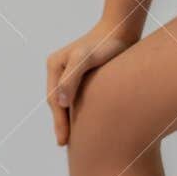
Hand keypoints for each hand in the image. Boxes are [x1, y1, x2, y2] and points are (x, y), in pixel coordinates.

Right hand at [46, 17, 138, 144]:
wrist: (122, 30)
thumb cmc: (107, 44)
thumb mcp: (87, 58)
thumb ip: (72, 78)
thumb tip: (58, 102)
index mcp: (55, 65)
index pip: (54, 100)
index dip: (59, 122)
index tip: (63, 141)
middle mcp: (60, 69)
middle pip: (57, 102)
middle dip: (61, 123)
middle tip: (66, 145)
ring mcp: (71, 71)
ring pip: (67, 101)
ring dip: (69, 119)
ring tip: (75, 139)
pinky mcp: (84, 74)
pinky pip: (78, 97)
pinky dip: (80, 111)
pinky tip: (88, 123)